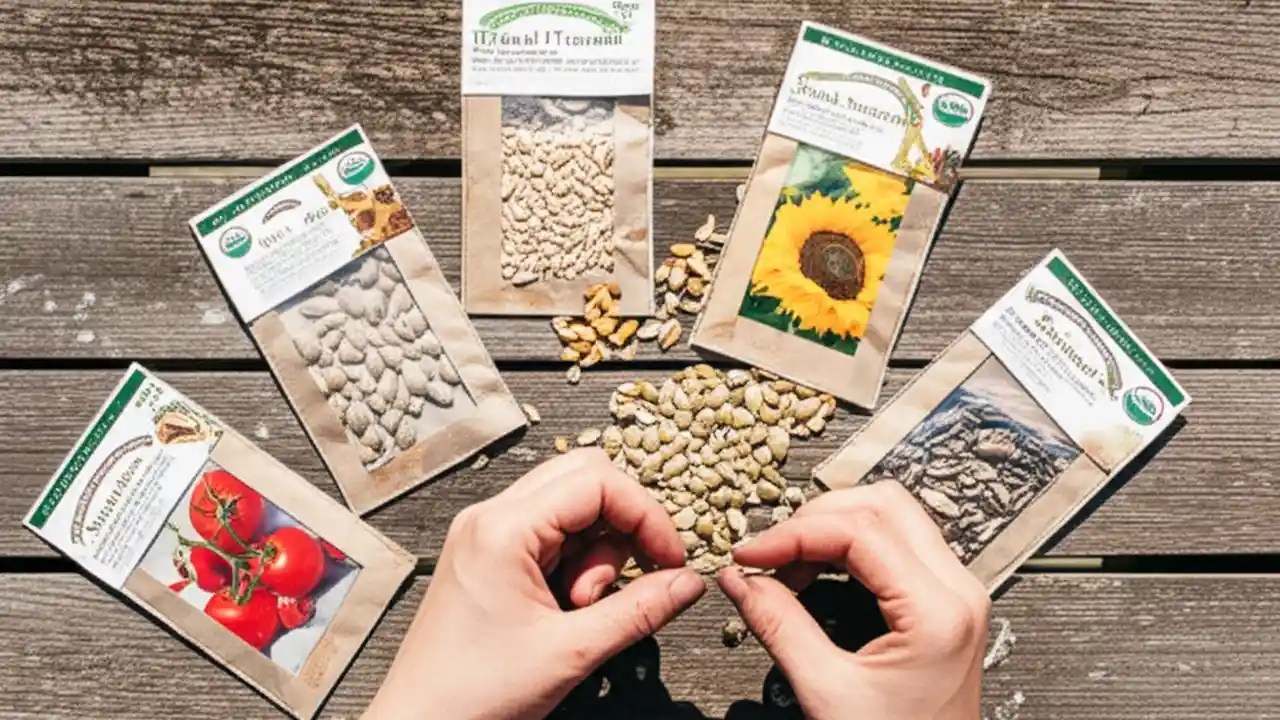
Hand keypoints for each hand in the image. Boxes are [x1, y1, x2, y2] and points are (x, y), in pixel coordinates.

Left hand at [364, 449, 706, 719]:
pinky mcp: (491, 558)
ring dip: (598, 550)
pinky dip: (577, 563)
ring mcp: (488, 536)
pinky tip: (570, 607)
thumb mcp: (571, 653)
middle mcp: (491, 519)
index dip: (646, 514)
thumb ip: (638, 612)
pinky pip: (552, 536)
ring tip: (585, 606)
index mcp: (503, 529)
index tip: (670, 558)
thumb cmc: (470, 695)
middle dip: (624, 523)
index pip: (597, 481)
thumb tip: (687, 583)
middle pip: (584, 478)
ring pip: (572, 507)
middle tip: (641, 571)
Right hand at [717, 482, 989, 719]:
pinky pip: (898, 542)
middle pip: (882, 505)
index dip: (794, 533)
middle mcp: (959, 590)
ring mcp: (957, 592)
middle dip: (815, 518)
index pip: (859, 531)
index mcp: (938, 612)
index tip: (750, 553)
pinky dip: (850, 545)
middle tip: (769, 553)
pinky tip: (817, 571)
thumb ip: (779, 626)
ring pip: (892, 515)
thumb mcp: (826, 692)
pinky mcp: (945, 601)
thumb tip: (739, 580)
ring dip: (833, 527)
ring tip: (789, 565)